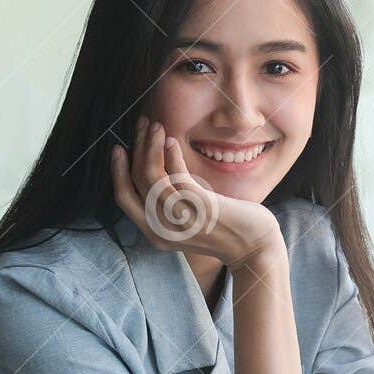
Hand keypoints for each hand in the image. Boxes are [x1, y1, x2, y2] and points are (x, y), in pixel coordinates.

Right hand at [110, 115, 281, 266]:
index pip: (124, 198)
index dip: (117, 171)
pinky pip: (176, 175)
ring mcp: (180, 219)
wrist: (255, 248)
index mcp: (155, 234)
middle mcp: (162, 229)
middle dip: (135, 148)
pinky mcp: (200, 207)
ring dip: (150, 145)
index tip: (119, 148)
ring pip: (151, 174)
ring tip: (156, 125)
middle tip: (142, 125)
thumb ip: (169, 205)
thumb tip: (157, 168)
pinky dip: (170, 155)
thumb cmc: (225, 230)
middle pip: (135, 181)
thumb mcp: (188, 222)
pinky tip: (171, 141)